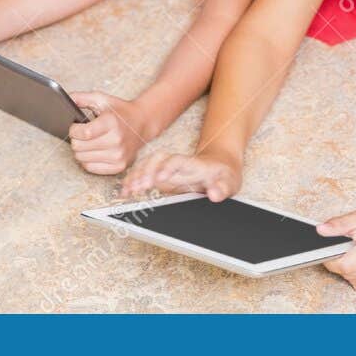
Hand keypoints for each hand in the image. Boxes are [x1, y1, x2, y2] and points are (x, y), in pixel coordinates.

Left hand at [67, 91, 156, 174]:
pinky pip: (90, 168)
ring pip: (82, 159)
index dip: (73, 130)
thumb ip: (82, 98)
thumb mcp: (102, 99)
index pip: (84, 133)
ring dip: (81, 150)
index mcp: (111, 122)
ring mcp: (119, 155)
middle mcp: (116, 140)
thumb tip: (66, 99)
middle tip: (82, 134)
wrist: (142, 123)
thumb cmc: (120, 112)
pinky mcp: (119, 166)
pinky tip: (94, 151)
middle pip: (79, 147)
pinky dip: (88, 160)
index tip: (75, 127)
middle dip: (76, 140)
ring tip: (89, 142)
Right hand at [121, 148, 241, 201]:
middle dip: (146, 171)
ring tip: (127, 189)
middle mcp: (179, 164)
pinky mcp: (162, 176)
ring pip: (149, 165)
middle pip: (159, 160)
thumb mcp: (230, 182)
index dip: (169, 167)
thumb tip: (215, 195)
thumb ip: (223, 188)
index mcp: (195, 165)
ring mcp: (169, 169)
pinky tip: (125, 190)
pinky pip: (145, 173)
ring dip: (137, 175)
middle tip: (137, 186)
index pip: (179, 162)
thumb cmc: (225, 175)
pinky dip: (134, 180)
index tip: (161, 177)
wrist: (220, 165)